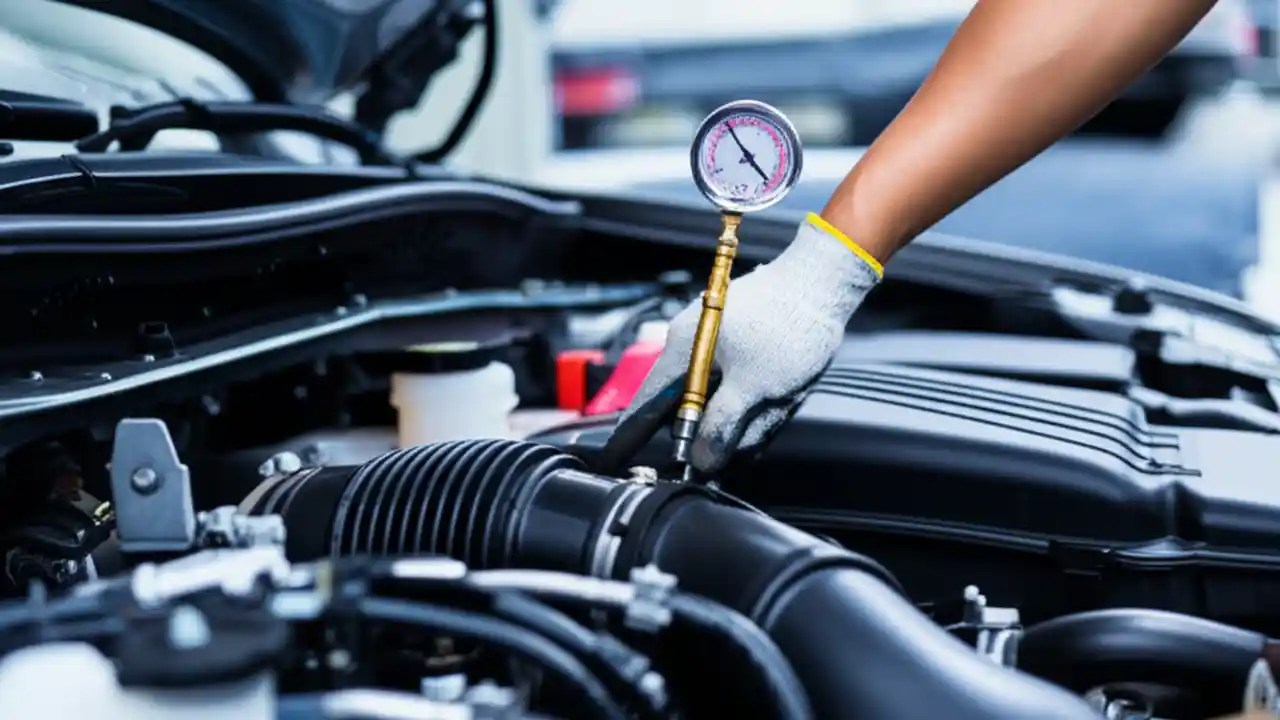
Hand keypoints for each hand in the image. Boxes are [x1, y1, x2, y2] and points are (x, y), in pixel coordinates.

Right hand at [603, 214, 881, 472]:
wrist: (824, 277)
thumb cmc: (789, 325)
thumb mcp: (756, 387)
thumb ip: (724, 427)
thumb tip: (701, 460)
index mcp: (684, 349)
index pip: (646, 404)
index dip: (630, 437)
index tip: (614, 461)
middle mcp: (690, 343)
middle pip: (684, 405)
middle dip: (709, 431)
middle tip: (735, 449)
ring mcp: (713, 340)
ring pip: (714, 396)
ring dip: (739, 415)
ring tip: (772, 407)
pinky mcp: (737, 340)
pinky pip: (734, 382)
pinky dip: (750, 400)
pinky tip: (776, 398)